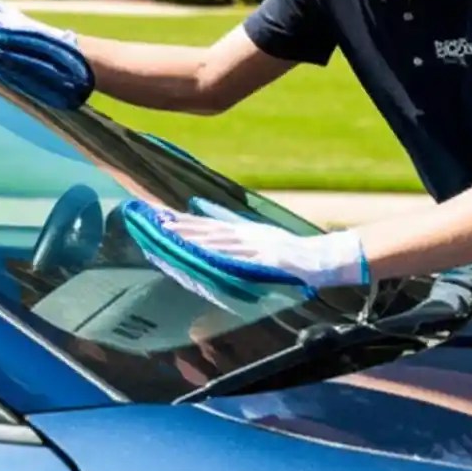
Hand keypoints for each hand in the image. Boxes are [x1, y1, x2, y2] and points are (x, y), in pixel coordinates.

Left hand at [163, 212, 370, 287]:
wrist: (319, 259)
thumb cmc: (286, 250)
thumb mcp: (254, 234)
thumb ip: (228, 225)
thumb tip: (201, 210)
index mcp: (240, 231)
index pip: (203, 225)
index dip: (180, 221)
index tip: (156, 215)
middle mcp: (243, 236)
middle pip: (204, 230)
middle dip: (178, 226)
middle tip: (152, 220)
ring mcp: (252, 248)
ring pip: (215, 241)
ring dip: (192, 237)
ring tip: (168, 233)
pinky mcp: (263, 261)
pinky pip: (236, 259)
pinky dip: (219, 255)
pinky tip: (203, 253)